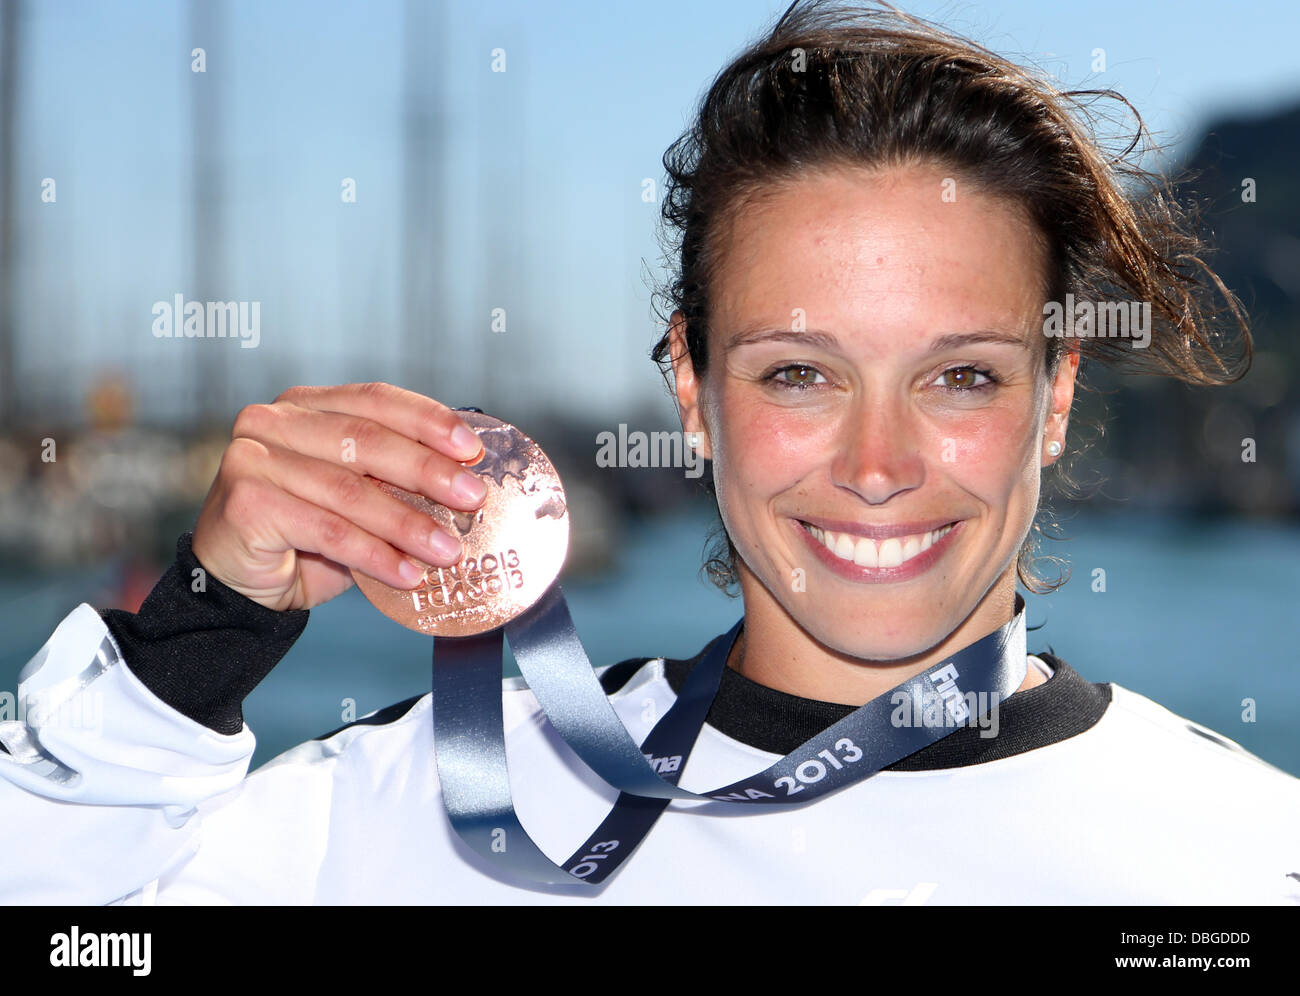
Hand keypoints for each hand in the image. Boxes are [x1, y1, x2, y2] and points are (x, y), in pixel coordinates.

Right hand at [191, 382, 486, 611]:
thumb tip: (467, 479)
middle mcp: (273, 421)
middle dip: (428, 471)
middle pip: (365, 440)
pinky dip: (376, 556)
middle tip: (473, 499)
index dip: (428, 420)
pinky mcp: (247, 503)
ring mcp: (253, 459)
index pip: (376, 400)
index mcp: (306, 405)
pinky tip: (408, 574)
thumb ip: (395, 478)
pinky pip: (328, 531)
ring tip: (448, 550)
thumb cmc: (306, 536)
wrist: (241, 585)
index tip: (472, 449)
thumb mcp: (357, 496)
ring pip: (350, 491)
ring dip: (408, 525)